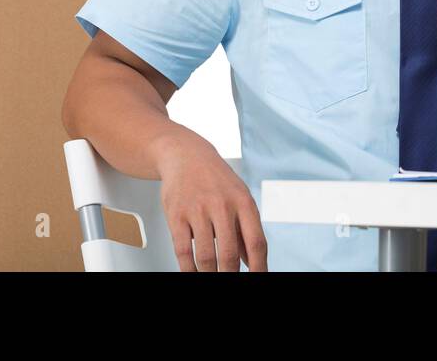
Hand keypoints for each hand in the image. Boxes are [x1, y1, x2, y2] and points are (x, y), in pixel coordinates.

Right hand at [152, 128, 268, 271]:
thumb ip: (245, 230)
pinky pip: (183, 251)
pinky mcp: (177, 214)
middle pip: (228, 254)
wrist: (186, 155)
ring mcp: (198, 209)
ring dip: (209, 275)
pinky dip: (188, 269)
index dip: (259, 267)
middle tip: (230, 282)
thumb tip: (252, 262)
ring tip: (211, 279)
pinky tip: (193, 273)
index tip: (258, 279)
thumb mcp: (239, 198)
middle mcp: (223, 205)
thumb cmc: (217, 180)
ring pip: (205, 256)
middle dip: (230, 276)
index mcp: (244, 202)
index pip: (257, 242)